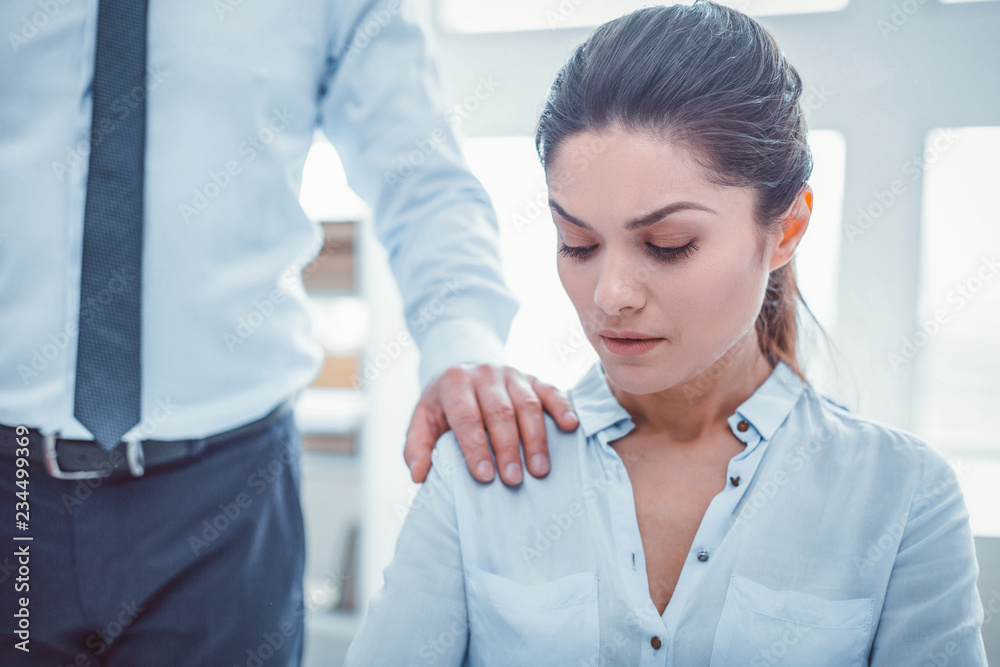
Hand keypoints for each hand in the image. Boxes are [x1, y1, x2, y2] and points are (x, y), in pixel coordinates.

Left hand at [403, 364, 579, 484]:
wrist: (464, 371)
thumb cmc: (445, 406)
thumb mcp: (423, 420)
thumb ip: (417, 447)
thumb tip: (419, 475)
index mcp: (455, 383)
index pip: (466, 418)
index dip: (476, 448)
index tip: (485, 477)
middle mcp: (484, 374)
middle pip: (499, 412)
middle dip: (508, 448)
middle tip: (513, 480)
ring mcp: (512, 374)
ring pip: (527, 405)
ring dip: (536, 438)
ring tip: (540, 470)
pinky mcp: (534, 378)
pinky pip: (551, 391)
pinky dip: (562, 407)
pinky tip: (571, 427)